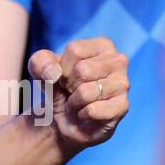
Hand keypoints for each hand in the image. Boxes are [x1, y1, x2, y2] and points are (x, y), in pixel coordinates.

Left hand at [29, 38, 129, 156]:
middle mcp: (119, 61)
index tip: (64, 75)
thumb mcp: (40, 69)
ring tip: (79, 102)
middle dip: (68, 85)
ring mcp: (123, 84)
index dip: (61, 67)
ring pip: (86, 92)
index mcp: (103, 45)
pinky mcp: (122, 106)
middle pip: (82, 70)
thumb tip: (54, 74)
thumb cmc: (57, 87)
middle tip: (72, 91)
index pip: (75, 50)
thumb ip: (40, 61)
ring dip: (74, 102)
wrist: (61, 118)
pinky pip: (93, 110)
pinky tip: (87, 113)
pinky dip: (82, 114)